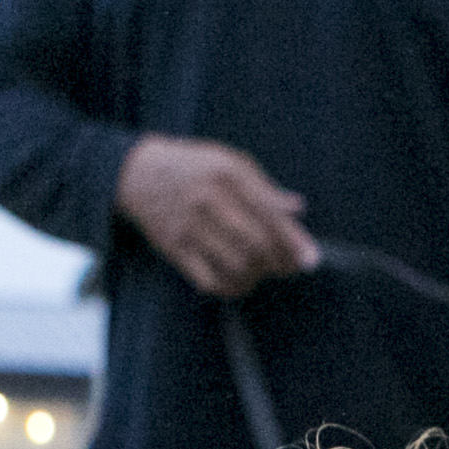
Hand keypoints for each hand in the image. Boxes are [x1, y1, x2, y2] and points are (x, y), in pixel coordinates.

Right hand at [115, 135, 319, 298]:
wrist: (138, 172)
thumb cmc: (194, 167)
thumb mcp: (229, 162)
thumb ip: (263, 187)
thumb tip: (298, 208)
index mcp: (228, 173)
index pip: (269, 213)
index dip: (294, 241)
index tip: (310, 260)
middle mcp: (208, 198)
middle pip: (256, 244)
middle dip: (280, 263)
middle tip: (289, 269)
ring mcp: (189, 225)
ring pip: (236, 265)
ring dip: (258, 276)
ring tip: (263, 272)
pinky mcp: (173, 247)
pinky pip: (209, 280)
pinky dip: (231, 287)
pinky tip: (239, 281)